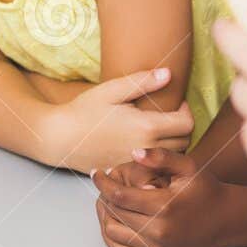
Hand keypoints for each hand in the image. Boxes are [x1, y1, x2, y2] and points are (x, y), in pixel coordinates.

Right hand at [48, 68, 194, 171]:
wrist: (60, 138)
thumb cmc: (84, 111)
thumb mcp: (112, 90)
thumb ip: (143, 82)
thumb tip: (169, 74)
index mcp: (146, 127)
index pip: (187, 123)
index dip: (187, 111)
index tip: (177, 104)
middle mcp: (146, 149)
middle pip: (184, 142)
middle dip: (182, 128)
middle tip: (170, 116)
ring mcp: (137, 164)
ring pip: (172, 158)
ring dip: (173, 144)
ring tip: (160, 130)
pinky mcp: (129, 173)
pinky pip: (155, 169)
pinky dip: (158, 159)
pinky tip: (147, 147)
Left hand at [92, 149, 246, 246]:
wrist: (226, 220)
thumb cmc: (206, 190)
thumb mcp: (188, 167)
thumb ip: (161, 157)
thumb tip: (133, 153)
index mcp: (164, 206)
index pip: (119, 196)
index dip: (103, 183)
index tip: (98, 172)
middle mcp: (158, 231)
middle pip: (113, 213)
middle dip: (102, 195)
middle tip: (103, 182)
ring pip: (112, 234)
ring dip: (103, 215)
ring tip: (105, 199)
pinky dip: (110, 235)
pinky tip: (112, 219)